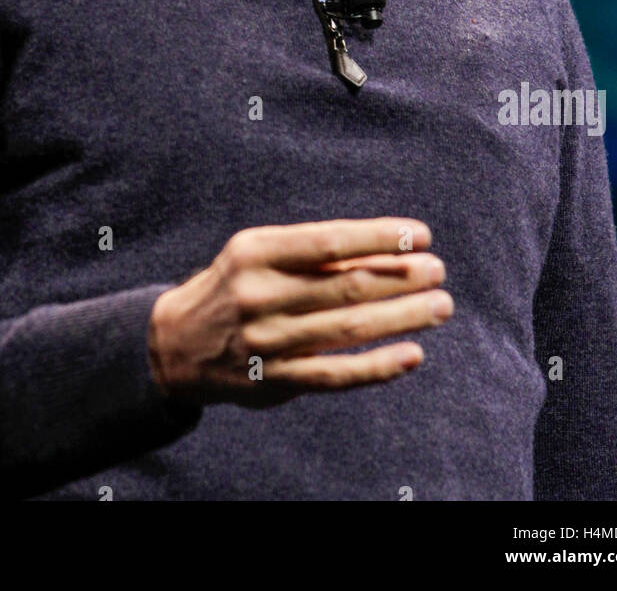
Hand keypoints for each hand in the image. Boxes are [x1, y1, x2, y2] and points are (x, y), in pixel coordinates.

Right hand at [147, 217, 451, 407]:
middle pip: (346, 285)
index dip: (380, 237)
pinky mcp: (274, 382)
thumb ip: (312, 253)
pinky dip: (378, 367)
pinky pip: (336, 375)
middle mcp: (259, 295)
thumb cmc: (235, 285)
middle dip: (401, 277)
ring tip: (439, 306)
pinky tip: (412, 355)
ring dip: (402, 317)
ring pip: (348, 329)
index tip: (422, 235)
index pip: (329, 240)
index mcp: (256, 252)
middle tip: (438, 271)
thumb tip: (387, 250)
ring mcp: (266, 342)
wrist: (176, 344)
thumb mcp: (258, 253)